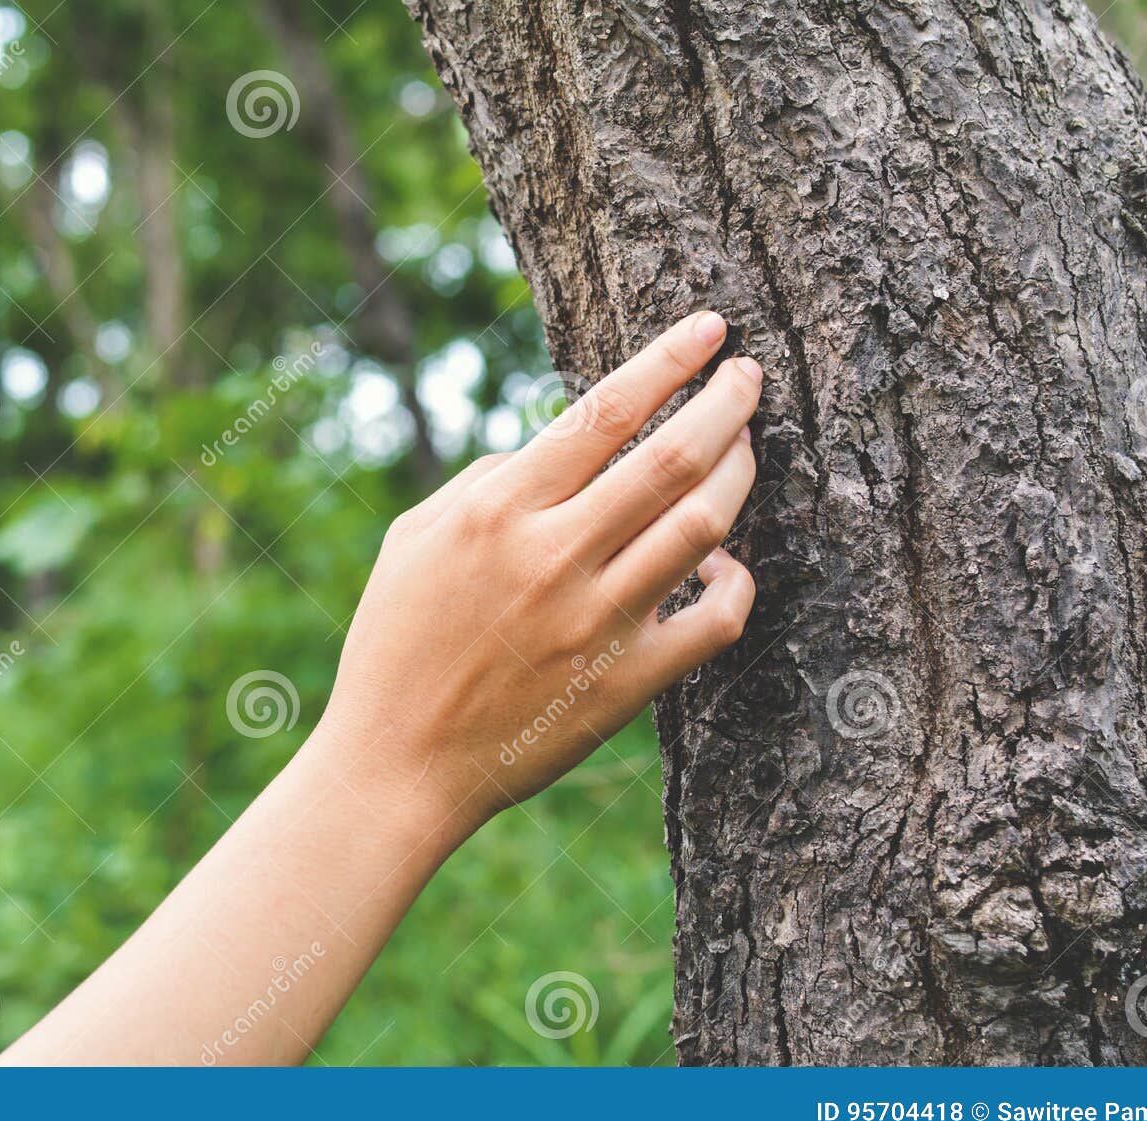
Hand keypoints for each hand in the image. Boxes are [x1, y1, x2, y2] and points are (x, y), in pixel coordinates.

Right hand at [319, 311, 759, 834]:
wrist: (398, 766)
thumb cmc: (395, 645)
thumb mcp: (412, 539)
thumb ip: (484, 478)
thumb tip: (554, 446)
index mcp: (497, 511)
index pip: (605, 411)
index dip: (669, 360)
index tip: (710, 329)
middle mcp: (553, 557)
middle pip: (673, 458)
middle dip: (728, 402)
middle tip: (751, 377)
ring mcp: (596, 623)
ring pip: (703, 526)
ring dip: (740, 475)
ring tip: (747, 449)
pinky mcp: (625, 685)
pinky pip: (714, 623)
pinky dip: (738, 584)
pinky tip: (727, 565)